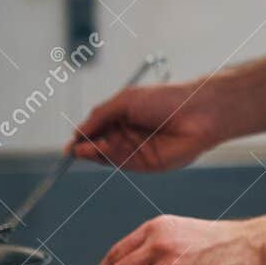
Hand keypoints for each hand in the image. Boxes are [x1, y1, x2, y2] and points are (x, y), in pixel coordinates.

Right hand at [69, 81, 224, 170]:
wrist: (196, 112)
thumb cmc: (164, 99)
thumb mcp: (125, 101)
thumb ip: (99, 116)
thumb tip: (77, 133)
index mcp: (122, 117)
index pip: (95, 131)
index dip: (81, 138)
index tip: (69, 145)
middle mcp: (128, 135)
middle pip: (98, 147)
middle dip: (85, 149)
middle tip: (75, 149)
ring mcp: (136, 150)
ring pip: (107, 157)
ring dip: (95, 154)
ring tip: (88, 148)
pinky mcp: (146, 164)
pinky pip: (122, 163)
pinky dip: (110, 158)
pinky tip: (104, 148)